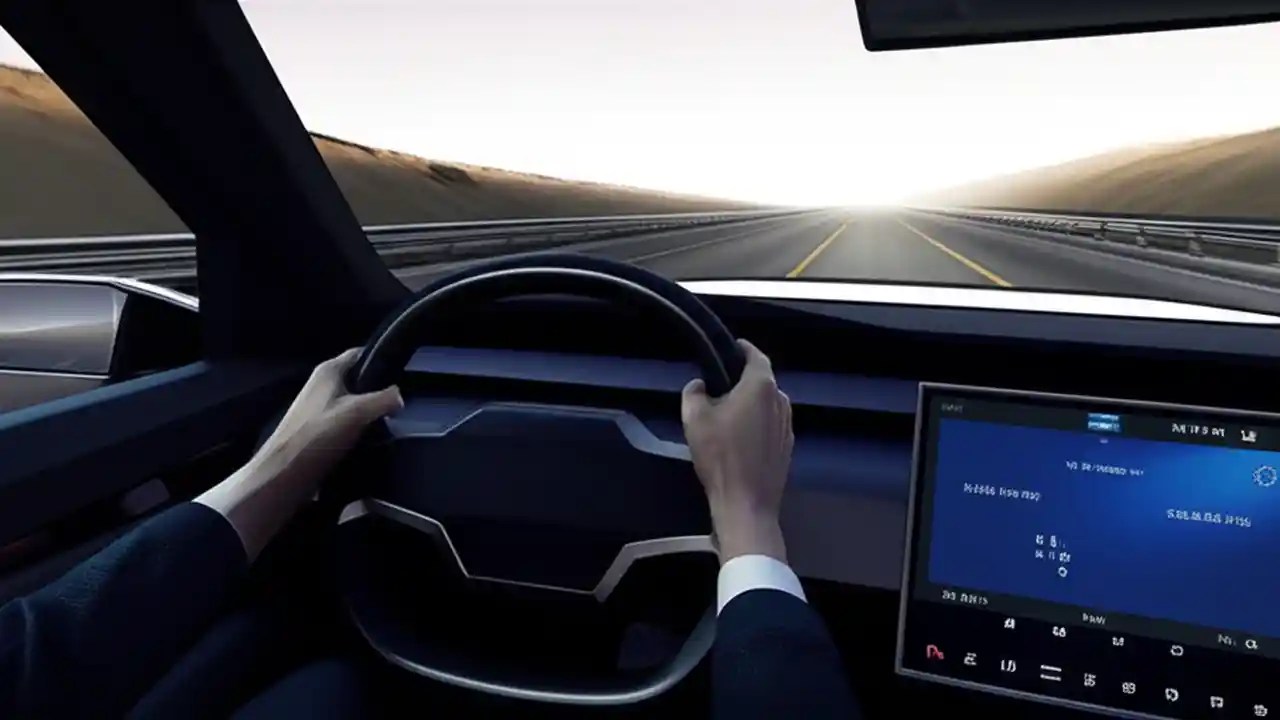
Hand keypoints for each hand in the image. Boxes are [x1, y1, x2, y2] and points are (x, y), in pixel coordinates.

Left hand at [197, 348, 402, 560]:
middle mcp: (321, 384)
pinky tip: (370, 441)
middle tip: (398, 405)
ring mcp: (318, 408)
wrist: (285, 473)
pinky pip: (345, 423)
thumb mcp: (358, 412)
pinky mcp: (317, 430)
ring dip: (369, 414)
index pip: (360, 354)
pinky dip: (358, 430)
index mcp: (328, 371)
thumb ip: (383, 399)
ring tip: (388, 425)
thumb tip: (400, 396)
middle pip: (358, 380)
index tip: (402, 374)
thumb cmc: (319, 435)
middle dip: (378, 391)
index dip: (381, 359)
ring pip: (353, 403)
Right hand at [681, 339, 792, 564]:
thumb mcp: (694, 419)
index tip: (729, 348)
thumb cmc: (720, 457)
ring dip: (750, 404)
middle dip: (742, 380)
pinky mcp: (788, 447)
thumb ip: (694, 393)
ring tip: (727, 415)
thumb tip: (700, 386)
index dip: (741, 349)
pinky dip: (757, 424)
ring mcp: (788, 425)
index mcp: (761, 387)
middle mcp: (781, 401)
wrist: (746, 504)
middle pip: (762, 381)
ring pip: (767, 404)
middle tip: (718, 387)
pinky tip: (740, 439)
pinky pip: (771, 425)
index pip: (755, 356)